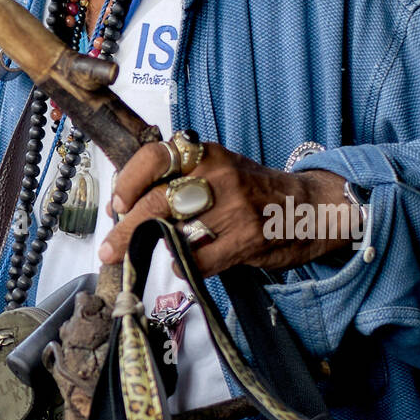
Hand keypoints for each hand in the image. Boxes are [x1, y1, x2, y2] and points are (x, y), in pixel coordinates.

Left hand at [97, 140, 357, 277]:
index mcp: (205, 153)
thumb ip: (176, 179)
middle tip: (109, 249)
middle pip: (158, 203)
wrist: (309, 206)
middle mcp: (218, 175)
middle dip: (126, 230)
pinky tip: (185, 264)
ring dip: (156, 249)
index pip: (155, 156)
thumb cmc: (254, 189)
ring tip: (149, 253)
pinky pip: (199, 259)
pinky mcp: (246, 239)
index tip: (117, 204)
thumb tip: (122, 204)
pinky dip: (184, 266)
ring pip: (176, 233)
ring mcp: (234, 207)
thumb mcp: (218, 167)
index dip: (129, 180)